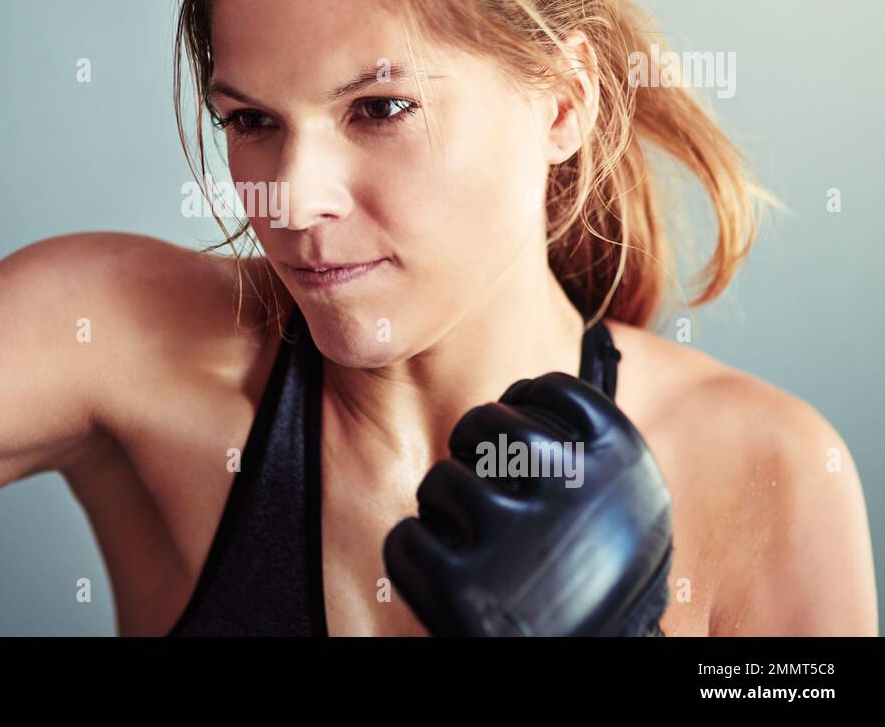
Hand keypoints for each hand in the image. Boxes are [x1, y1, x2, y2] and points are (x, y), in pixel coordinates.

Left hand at [382, 371, 672, 635]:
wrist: (600, 666)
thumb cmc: (607, 588)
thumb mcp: (630, 509)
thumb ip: (592, 451)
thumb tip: (547, 372)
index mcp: (624, 462)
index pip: (550, 388)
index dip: (524, 407)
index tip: (520, 434)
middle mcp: (573, 491)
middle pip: (486, 424)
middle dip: (475, 451)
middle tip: (487, 489)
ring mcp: (515, 539)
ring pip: (443, 479)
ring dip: (448, 508)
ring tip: (476, 542)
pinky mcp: (463, 588)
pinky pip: (407, 539)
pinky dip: (417, 558)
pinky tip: (451, 579)